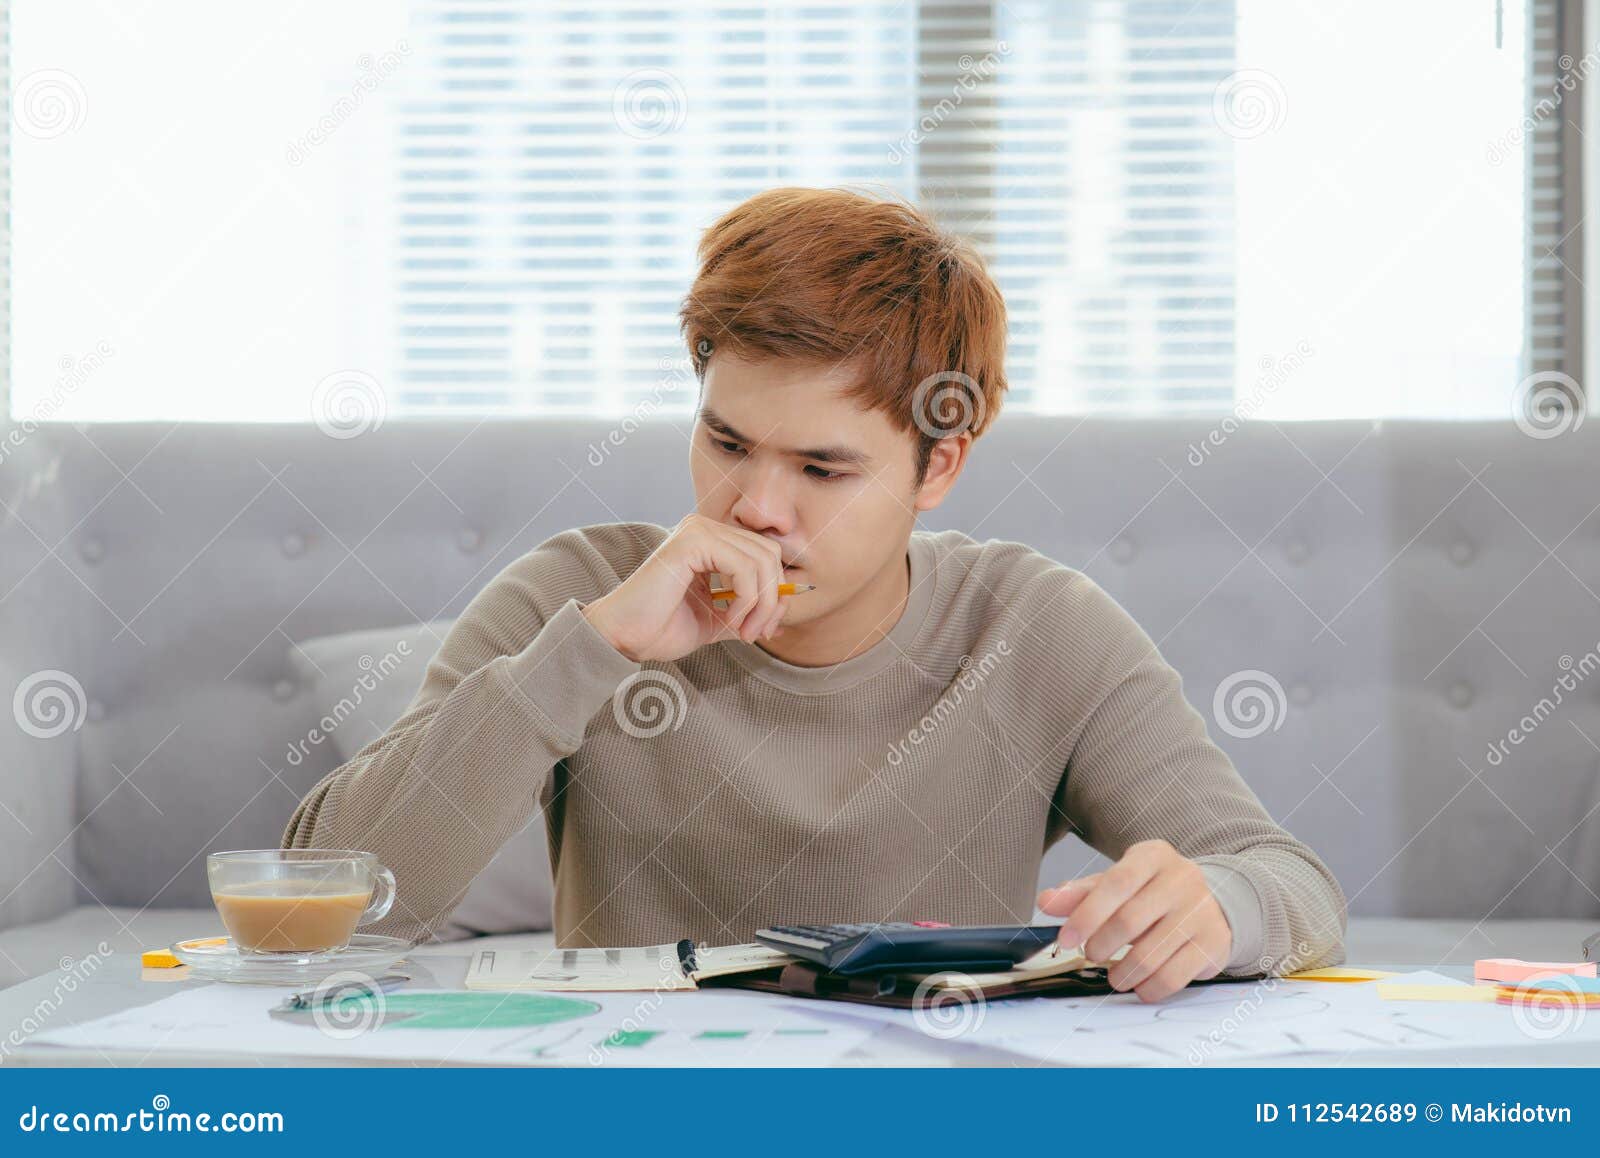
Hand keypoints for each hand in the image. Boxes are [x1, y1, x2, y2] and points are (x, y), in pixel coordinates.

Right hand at [581, 513, 790, 662]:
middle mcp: (705, 528)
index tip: (764, 630)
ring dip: (761, 604)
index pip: (765, 554)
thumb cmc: (661, 629)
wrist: (624, 637)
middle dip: (772, 599)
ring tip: (742, 631)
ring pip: (762, 560)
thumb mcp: (718, 619)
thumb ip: (749, 609)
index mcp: (710, 541)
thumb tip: (787, 606)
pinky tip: (729, 619)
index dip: (774, 593)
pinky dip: (746, 598)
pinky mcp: (692, 541)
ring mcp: (698, 530)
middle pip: (769, 553)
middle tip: (755, 633)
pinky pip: (744, 566)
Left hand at [1037, 840, 1231, 1002]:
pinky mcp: (1214, 943)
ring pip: (1151, 955)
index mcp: (1153, 856)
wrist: (1214, 901)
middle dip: (1101, 945)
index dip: (1087, 914)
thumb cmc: (1153, 892)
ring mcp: (1202, 911)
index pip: (1116, 883)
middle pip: (1130, 920)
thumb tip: (1046, 902)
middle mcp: (1182, 879)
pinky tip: (1139, 985)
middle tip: (1091, 954)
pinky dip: (1148, 988)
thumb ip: (1081, 893)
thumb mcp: (1118, 883)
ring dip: (1123, 973)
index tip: (1066, 939)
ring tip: (1115, 975)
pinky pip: (1174, 977)